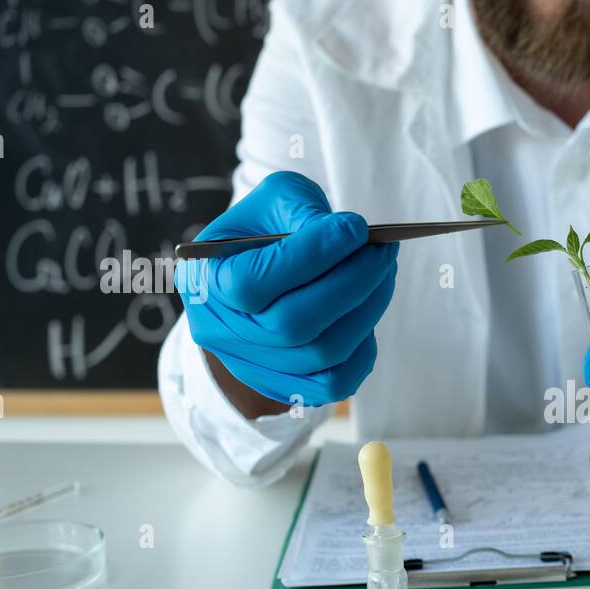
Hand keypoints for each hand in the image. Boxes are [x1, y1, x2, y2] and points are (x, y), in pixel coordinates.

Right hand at [175, 171, 396, 407]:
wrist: (256, 275)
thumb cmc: (266, 232)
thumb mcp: (272, 202)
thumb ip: (300, 209)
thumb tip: (344, 235)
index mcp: (206, 280)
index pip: (253, 281)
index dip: (310, 255)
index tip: (356, 228)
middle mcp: (222, 330)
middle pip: (292, 324)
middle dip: (351, 283)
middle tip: (383, 252)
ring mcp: (252, 365)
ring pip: (321, 354)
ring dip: (366, 310)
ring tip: (383, 273)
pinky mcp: (286, 386)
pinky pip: (334, 383)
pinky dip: (362, 349)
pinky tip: (367, 312)